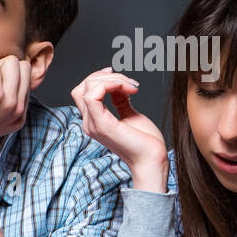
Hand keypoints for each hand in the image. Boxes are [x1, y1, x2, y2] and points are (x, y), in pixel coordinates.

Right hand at [70, 67, 168, 190]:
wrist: (153, 159)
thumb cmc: (145, 141)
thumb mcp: (130, 113)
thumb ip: (119, 99)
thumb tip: (117, 84)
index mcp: (94, 121)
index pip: (83, 92)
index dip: (99, 79)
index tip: (121, 79)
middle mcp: (90, 123)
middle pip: (83, 87)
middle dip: (107, 77)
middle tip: (130, 82)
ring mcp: (94, 125)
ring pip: (88, 88)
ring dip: (112, 79)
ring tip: (131, 86)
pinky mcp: (102, 125)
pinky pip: (93, 96)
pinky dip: (110, 84)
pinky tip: (127, 87)